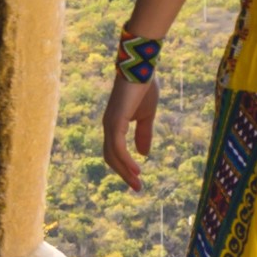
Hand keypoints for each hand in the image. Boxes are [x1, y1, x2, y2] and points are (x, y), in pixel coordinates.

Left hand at [102, 59, 166, 183]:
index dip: (125, 166)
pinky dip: (125, 160)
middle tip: (137, 187)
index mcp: (115, 124)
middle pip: (111, 157)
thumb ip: (144, 134)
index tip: (137, 179)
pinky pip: (118, 147)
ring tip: (137, 183)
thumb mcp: (147, 115)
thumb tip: (143, 154)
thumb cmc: (143, 87)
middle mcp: (109, 126)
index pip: (115, 152)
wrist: (141, 68)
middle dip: (124, 173)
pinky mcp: (115, 121)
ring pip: (113, 155)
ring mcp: (110, 124)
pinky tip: (136, 169)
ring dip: (124, 171)